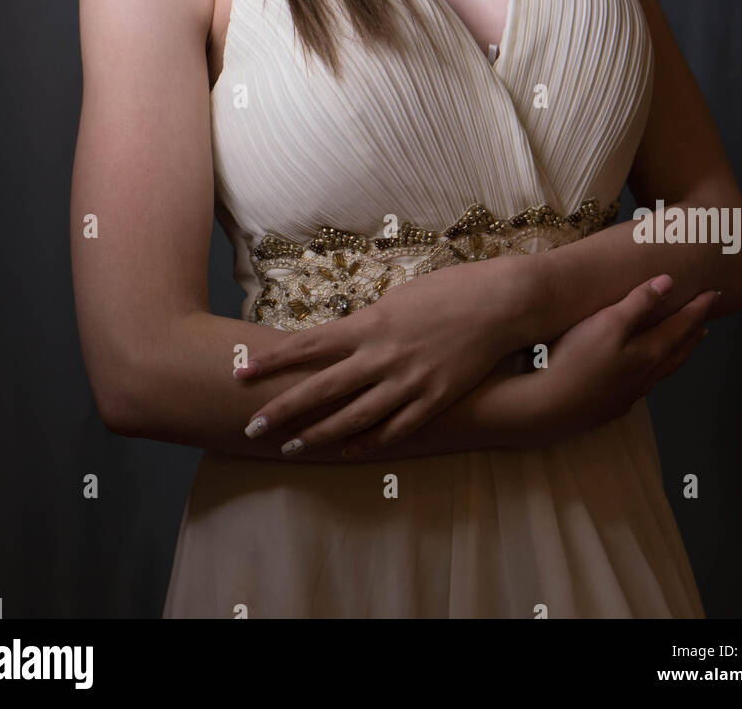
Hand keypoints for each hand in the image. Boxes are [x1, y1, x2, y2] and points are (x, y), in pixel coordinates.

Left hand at [234, 257, 519, 456]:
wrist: (499, 303)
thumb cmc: (448, 290)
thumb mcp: (398, 297)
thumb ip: (367, 321)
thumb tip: (343, 336)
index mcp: (369, 324)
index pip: (308, 345)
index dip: (272, 360)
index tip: (241, 371)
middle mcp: (382, 356)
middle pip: (321, 389)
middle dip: (282, 409)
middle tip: (249, 426)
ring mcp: (407, 382)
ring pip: (352, 418)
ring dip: (318, 434)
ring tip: (290, 447)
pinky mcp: (433, 399)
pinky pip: (393, 428)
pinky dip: (368, 442)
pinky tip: (348, 451)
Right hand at [528, 275, 717, 442]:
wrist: (548, 407)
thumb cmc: (577, 358)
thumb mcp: (607, 322)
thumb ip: (639, 303)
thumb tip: (668, 282)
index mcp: (648, 354)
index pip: (681, 327)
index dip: (697, 309)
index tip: (714, 294)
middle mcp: (645, 377)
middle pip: (677, 352)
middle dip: (693, 334)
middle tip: (705, 322)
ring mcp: (627, 395)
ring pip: (662, 372)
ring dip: (676, 354)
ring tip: (682, 345)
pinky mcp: (609, 406)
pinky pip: (643, 386)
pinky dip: (653, 373)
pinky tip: (642, 374)